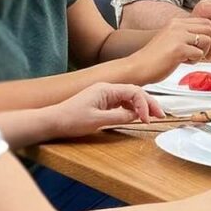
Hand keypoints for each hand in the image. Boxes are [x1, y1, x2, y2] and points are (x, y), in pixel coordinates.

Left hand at [50, 83, 164, 137]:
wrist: (50, 122)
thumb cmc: (69, 120)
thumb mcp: (97, 121)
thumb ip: (119, 117)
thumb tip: (137, 116)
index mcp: (106, 89)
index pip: (134, 92)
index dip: (144, 105)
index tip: (147, 119)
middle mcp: (107, 89)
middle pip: (135, 92)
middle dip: (149, 103)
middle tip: (160, 115)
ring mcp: (104, 95)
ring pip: (130, 97)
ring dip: (142, 106)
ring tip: (152, 116)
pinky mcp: (102, 102)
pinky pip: (122, 103)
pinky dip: (132, 109)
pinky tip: (137, 116)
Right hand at [127, 17, 210, 82]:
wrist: (137, 67)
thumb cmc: (154, 59)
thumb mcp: (172, 41)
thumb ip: (188, 38)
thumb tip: (209, 41)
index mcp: (176, 23)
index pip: (204, 21)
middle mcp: (177, 26)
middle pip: (209, 27)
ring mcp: (178, 36)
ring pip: (207, 40)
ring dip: (205, 52)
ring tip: (193, 59)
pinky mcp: (178, 48)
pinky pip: (199, 53)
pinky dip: (196, 60)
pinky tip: (184, 62)